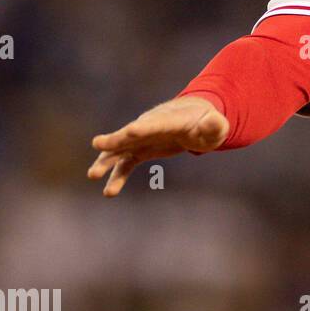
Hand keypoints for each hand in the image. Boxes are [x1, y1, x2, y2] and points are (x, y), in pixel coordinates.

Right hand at [87, 96, 228, 196]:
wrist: (194, 118)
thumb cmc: (206, 121)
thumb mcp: (216, 124)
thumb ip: (214, 125)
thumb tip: (214, 123)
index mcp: (169, 120)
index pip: (156, 123)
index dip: (145, 127)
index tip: (131, 131)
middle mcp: (150, 127)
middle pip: (130, 134)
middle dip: (115, 140)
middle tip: (98, 145)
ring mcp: (142, 139)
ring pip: (121, 150)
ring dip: (107, 161)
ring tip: (93, 175)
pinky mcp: (141, 150)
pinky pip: (126, 165)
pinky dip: (117, 177)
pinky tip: (109, 192)